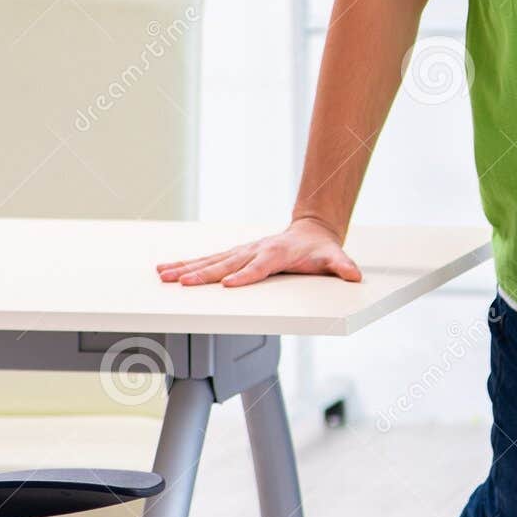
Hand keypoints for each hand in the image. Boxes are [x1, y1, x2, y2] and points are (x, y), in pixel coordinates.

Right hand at [156, 216, 362, 286]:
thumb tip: (353, 274)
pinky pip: (208, 260)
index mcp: (277, 253)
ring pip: (211, 260)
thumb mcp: (334, 257)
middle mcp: (255, 251)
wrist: (312, 232)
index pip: (259, 267)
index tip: (229, 284)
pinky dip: (187, 264)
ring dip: (187, 268)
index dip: (246, 275)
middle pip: (227, 264)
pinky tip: (167, 270)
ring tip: (163, 275)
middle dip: (203, 274)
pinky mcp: (235, 255)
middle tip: (182, 283)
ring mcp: (243, 252)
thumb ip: (342, 266)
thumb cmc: (320, 249)